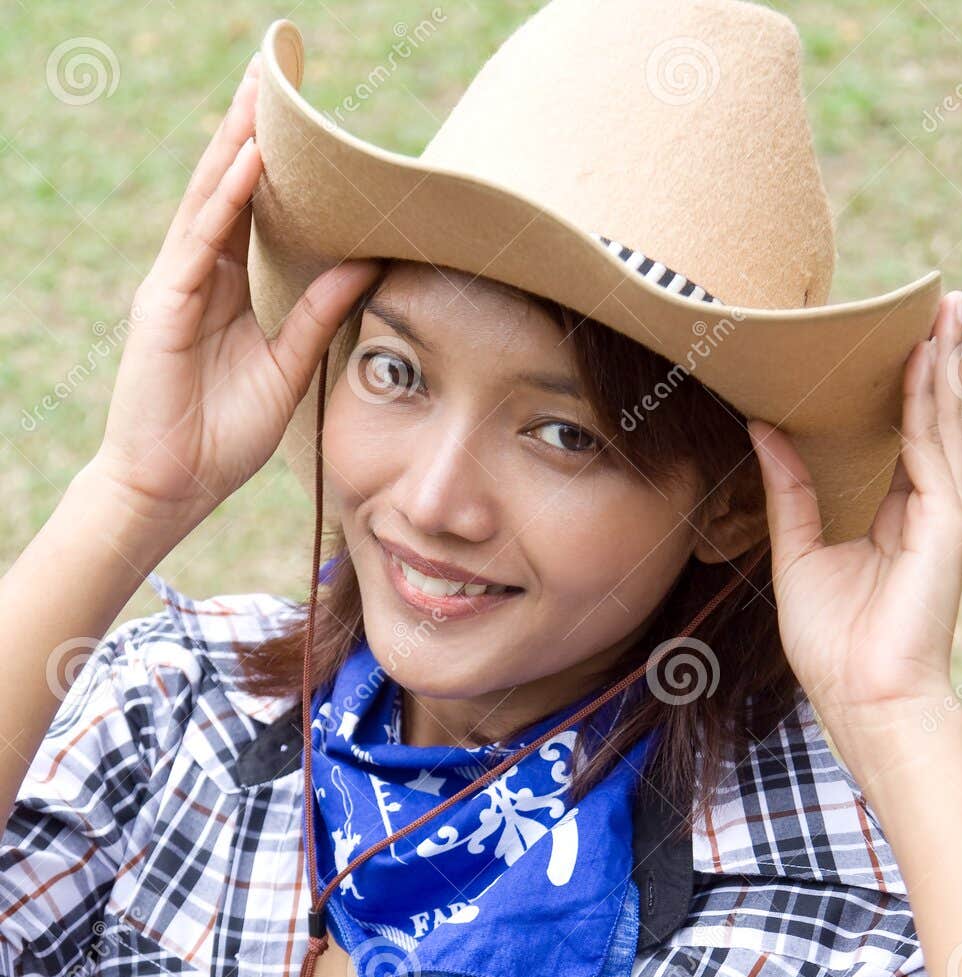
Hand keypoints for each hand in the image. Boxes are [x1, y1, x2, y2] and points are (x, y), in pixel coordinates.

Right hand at [92, 51, 381, 536]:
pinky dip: (224, 200)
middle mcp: (199, 275)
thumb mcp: (288, 368)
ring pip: (210, 200)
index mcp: (228, 288)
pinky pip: (198, 241)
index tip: (302, 117)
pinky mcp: (163, 304)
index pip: (253, 210)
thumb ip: (319, 314)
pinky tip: (249, 165)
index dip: (274, 163)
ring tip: (263, 95)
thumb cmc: (222, 437)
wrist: (173, 486)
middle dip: (250, 132)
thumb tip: (367, 263)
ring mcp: (177, 284)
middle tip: (275, 73)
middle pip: (227, 189)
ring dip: (237, 145)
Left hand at [747, 289, 961, 730]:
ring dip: (943, 364)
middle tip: (935, 303)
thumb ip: (788, 491)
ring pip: (944, 422)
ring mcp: (943, 514)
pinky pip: (931, 446)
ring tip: (942, 311)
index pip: (902, 438)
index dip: (902, 389)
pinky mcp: (947, 523)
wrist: (865, 700)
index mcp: (894, 518)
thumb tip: (763, 429)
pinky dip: (927, 400)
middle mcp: (926, 509)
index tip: (894, 341)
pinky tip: (922, 359)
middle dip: (936, 360)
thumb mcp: (797, 555)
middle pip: (933, 418)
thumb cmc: (833, 647)